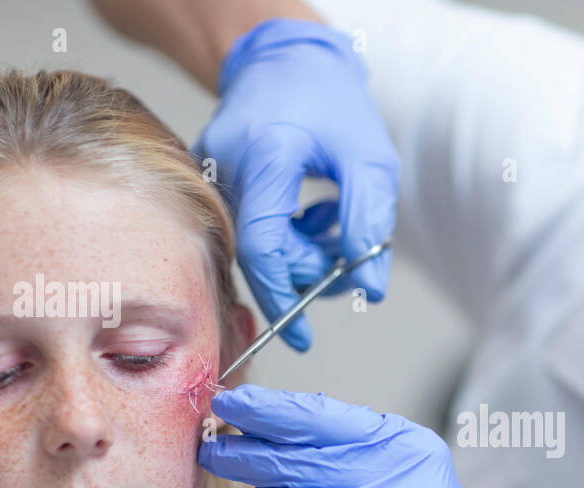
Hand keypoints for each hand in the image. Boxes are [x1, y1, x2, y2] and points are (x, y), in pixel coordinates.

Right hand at [194, 19, 398, 350]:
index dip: (285, 298)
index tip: (303, 335)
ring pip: (256, 245)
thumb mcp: (371, 160)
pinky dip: (284, 233)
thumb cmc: (330, 102)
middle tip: (344, 255)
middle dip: (307, 270)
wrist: (283, 56)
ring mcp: (212, 172)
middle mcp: (228, 165)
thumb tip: (370, 289)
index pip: (264, 248)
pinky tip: (309, 210)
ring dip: (300, 250)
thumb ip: (370, 226)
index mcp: (267, 156)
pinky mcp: (211, 179)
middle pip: (261, 254)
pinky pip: (248, 227)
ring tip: (331, 221)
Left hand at [197, 385, 521, 487]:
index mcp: (402, 444)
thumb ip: (345, 440)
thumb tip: (268, 420)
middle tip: (213, 450)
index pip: (322, 417)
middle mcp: (395, 481)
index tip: (230, 403)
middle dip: (245, 454)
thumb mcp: (398, 460)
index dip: (268, 410)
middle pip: (298, 460)